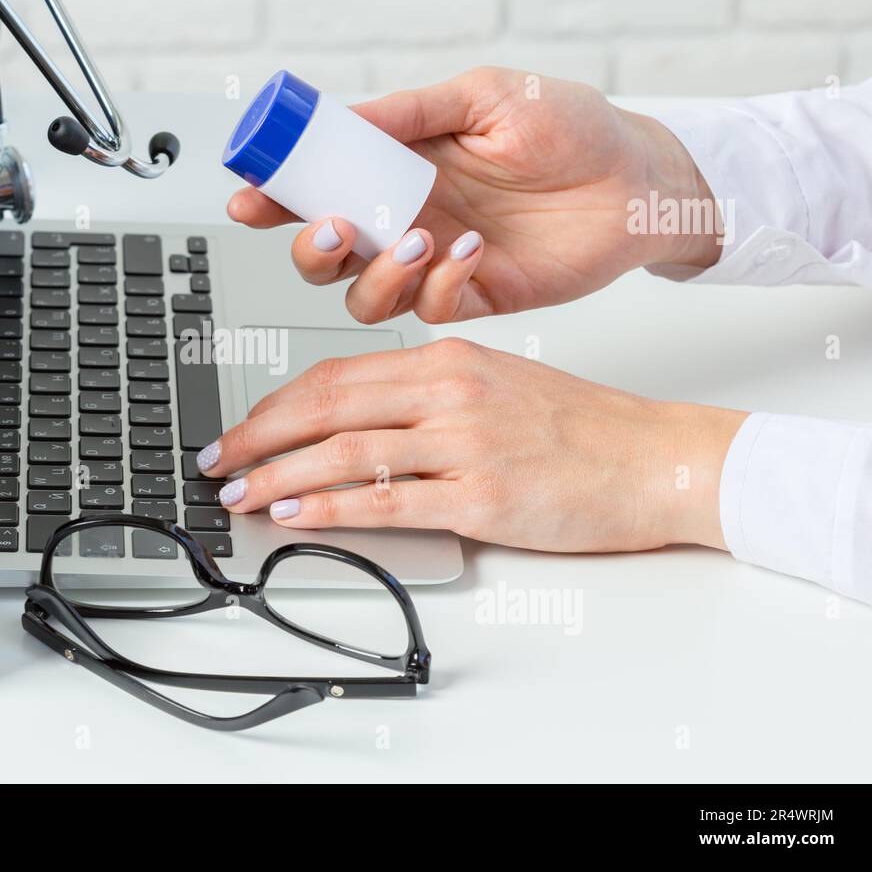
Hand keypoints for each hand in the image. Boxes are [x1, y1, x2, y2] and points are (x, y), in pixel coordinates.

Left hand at [196, 339, 745, 551]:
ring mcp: (462, 444)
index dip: (276, 403)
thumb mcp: (495, 381)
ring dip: (276, 475)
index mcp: (448, 357)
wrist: (653, 458)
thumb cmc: (580, 425)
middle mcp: (447, 392)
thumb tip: (355, 421)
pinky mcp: (478, 498)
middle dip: (257, 435)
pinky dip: (327, 508)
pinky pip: (384, 502)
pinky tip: (294, 514)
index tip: (244, 425)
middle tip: (217, 459)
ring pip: (342, 453)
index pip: (335, 373)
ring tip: (238, 494)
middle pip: (324, 406)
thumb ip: (425, 393)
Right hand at [227, 67, 722, 324]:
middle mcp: (406, 220)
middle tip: (332, 230)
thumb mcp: (485, 97)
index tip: (248, 199)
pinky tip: (473, 252)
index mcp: (397, 170)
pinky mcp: (473, 298)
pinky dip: (438, 287)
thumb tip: (345, 119)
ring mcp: (435, 264)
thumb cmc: (571, 128)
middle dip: (309, 251)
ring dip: (376, 275)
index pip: (318, 187)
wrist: (639, 180)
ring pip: (363, 296)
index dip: (274, 198)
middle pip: (323, 256)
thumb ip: (411, 113)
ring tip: (419, 238)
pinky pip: (429, 311)